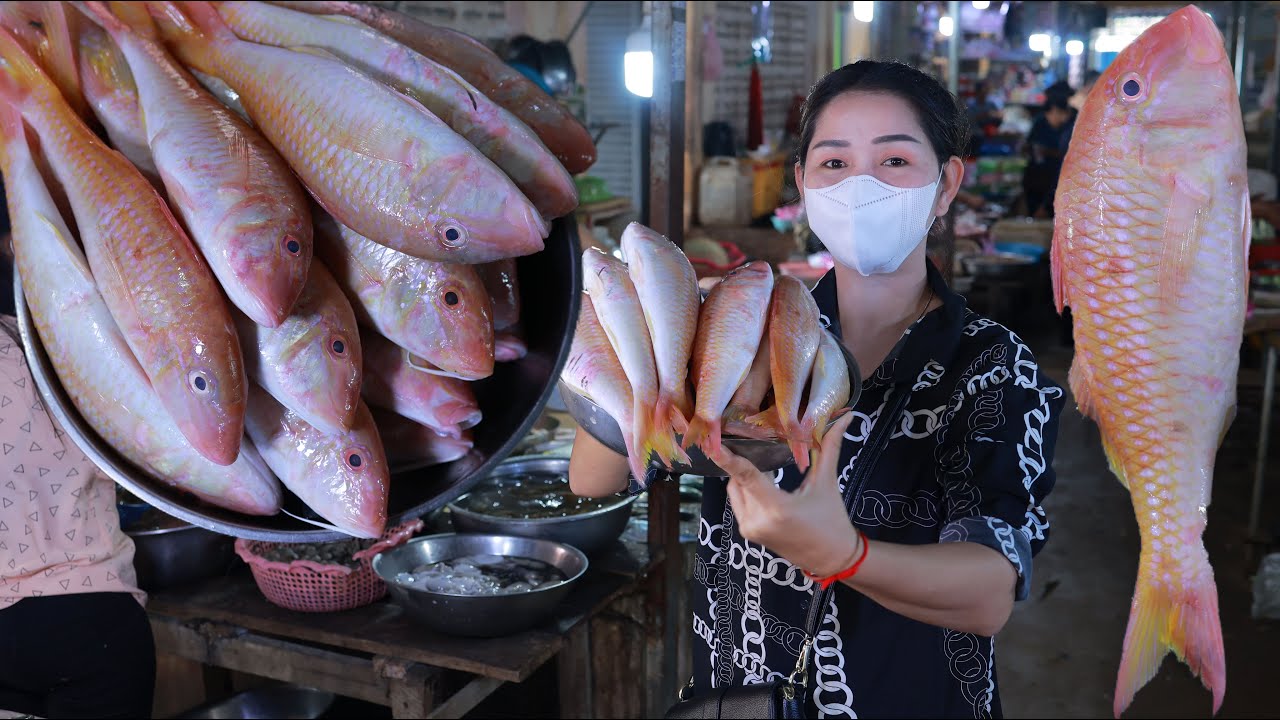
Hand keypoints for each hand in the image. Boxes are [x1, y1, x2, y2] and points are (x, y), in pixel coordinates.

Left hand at [711, 413, 861, 577]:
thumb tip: (846, 416)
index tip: (711, 442)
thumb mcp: (827, 482)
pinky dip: (746, 489)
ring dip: (745, 477)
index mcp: (776, 508)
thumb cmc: (832, 520)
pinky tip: (764, 484)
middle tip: (755, 442)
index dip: (727, 458)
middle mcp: (757, 520)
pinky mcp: (747, 533)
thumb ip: (829, 447)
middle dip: (746, 461)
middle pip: (739, 479)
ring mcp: (749, 529)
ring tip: (765, 466)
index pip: (745, 476)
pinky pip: (738, 501)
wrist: (832, 559)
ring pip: (735, 489)